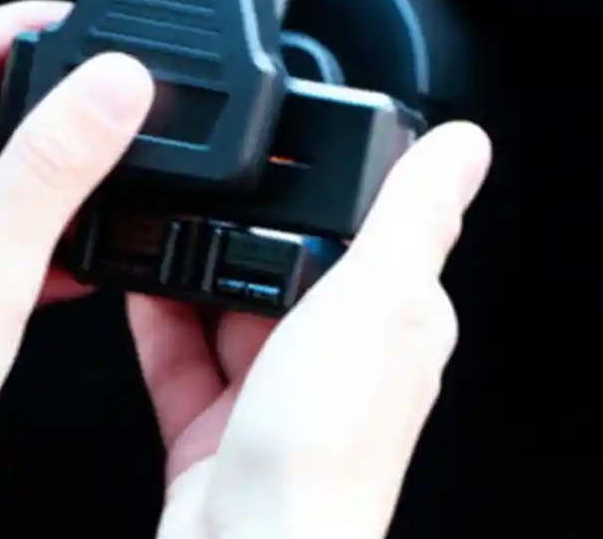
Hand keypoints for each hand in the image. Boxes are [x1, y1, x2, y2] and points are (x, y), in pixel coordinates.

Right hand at [131, 122, 490, 538]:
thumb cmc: (324, 457)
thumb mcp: (376, 304)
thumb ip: (412, 219)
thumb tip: (464, 145)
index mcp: (397, 328)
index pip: (378, 238)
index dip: (338, 193)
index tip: (297, 147)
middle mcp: (341, 363)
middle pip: (294, 269)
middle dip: (252, 229)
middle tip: (209, 179)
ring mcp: (276, 399)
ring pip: (233, 313)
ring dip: (198, 269)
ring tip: (160, 217)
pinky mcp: (218, 431)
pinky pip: (184, 360)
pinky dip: (160, 321)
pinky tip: (137, 285)